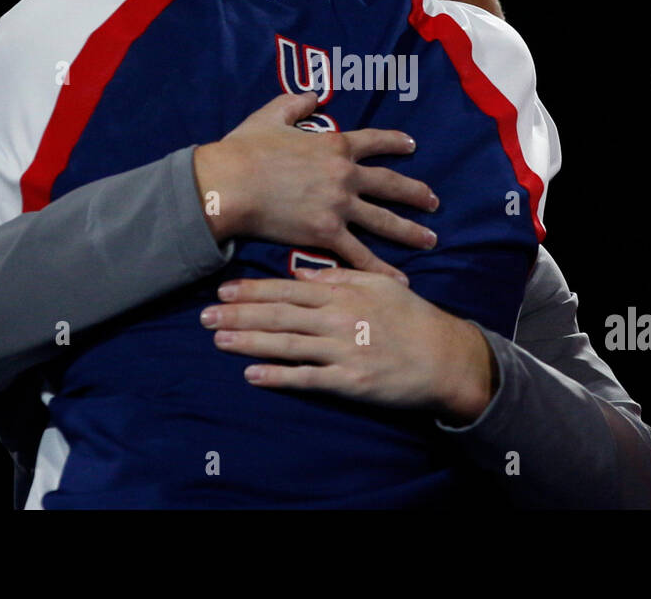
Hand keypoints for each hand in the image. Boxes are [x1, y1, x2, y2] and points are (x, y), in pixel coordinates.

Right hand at [193, 93, 438, 281]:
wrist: (230, 183)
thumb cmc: (246, 149)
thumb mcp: (272, 114)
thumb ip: (296, 102)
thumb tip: (313, 95)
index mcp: (336, 144)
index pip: (376, 141)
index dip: (396, 142)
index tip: (412, 146)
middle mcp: (346, 174)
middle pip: (391, 185)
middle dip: (416, 194)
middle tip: (434, 202)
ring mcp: (339, 205)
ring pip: (384, 220)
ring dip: (410, 231)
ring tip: (430, 240)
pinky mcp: (326, 234)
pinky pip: (360, 254)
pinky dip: (380, 268)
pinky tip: (399, 279)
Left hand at [199, 267, 497, 423]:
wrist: (445, 357)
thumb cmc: (412, 319)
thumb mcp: (380, 285)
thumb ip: (340, 276)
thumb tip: (302, 270)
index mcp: (344, 293)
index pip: (289, 288)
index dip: (253, 289)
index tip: (223, 289)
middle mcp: (338, 319)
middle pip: (280, 314)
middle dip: (239, 313)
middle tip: (205, 315)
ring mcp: (343, 350)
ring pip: (286, 344)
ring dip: (249, 341)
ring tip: (218, 339)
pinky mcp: (350, 381)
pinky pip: (307, 378)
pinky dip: (278, 376)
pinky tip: (252, 375)